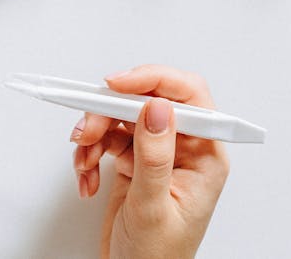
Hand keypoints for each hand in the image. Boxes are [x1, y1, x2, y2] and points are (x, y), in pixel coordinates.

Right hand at [71, 65, 230, 258]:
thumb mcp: (153, 208)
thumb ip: (155, 157)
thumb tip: (157, 109)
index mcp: (205, 156)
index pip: (189, 97)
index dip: (153, 81)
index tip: (117, 85)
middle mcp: (185, 149)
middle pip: (148, 102)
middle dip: (111, 112)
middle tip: (87, 130)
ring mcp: (158, 155)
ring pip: (123, 118)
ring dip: (96, 134)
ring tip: (84, 162)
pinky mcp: (135, 162)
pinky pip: (109, 139)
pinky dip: (91, 154)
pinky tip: (88, 177)